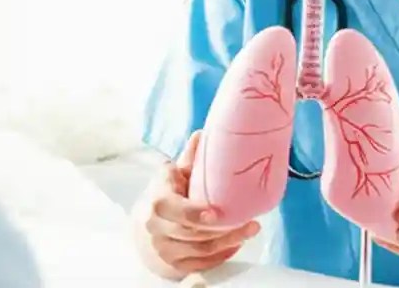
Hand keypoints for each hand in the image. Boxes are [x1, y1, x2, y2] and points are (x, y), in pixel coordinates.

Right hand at [137, 130, 261, 276]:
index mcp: (157, 199)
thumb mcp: (175, 174)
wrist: (148, 222)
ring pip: (199, 251)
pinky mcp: (173, 264)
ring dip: (228, 242)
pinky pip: (201, 264)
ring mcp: (163, 247)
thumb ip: (190, 158)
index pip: (171, 208)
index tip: (215, 213)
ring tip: (249, 230)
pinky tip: (236, 243)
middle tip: (250, 223)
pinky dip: (221, 255)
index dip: (192, 213)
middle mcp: (156, 226)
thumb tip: (202, 134)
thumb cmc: (167, 193)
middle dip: (223, 230)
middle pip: (191, 234)